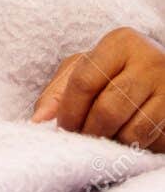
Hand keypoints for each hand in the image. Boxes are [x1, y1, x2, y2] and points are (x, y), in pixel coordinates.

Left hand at [31, 27, 164, 150]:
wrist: (163, 73)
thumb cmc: (115, 72)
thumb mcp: (84, 70)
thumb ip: (58, 93)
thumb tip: (39, 122)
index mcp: (120, 43)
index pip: (84, 82)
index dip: (69, 112)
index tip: (64, 128)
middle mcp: (149, 60)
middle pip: (108, 110)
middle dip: (89, 132)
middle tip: (83, 139)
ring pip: (132, 132)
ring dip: (113, 144)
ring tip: (105, 139)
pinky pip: (154, 142)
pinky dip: (136, 148)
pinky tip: (129, 140)